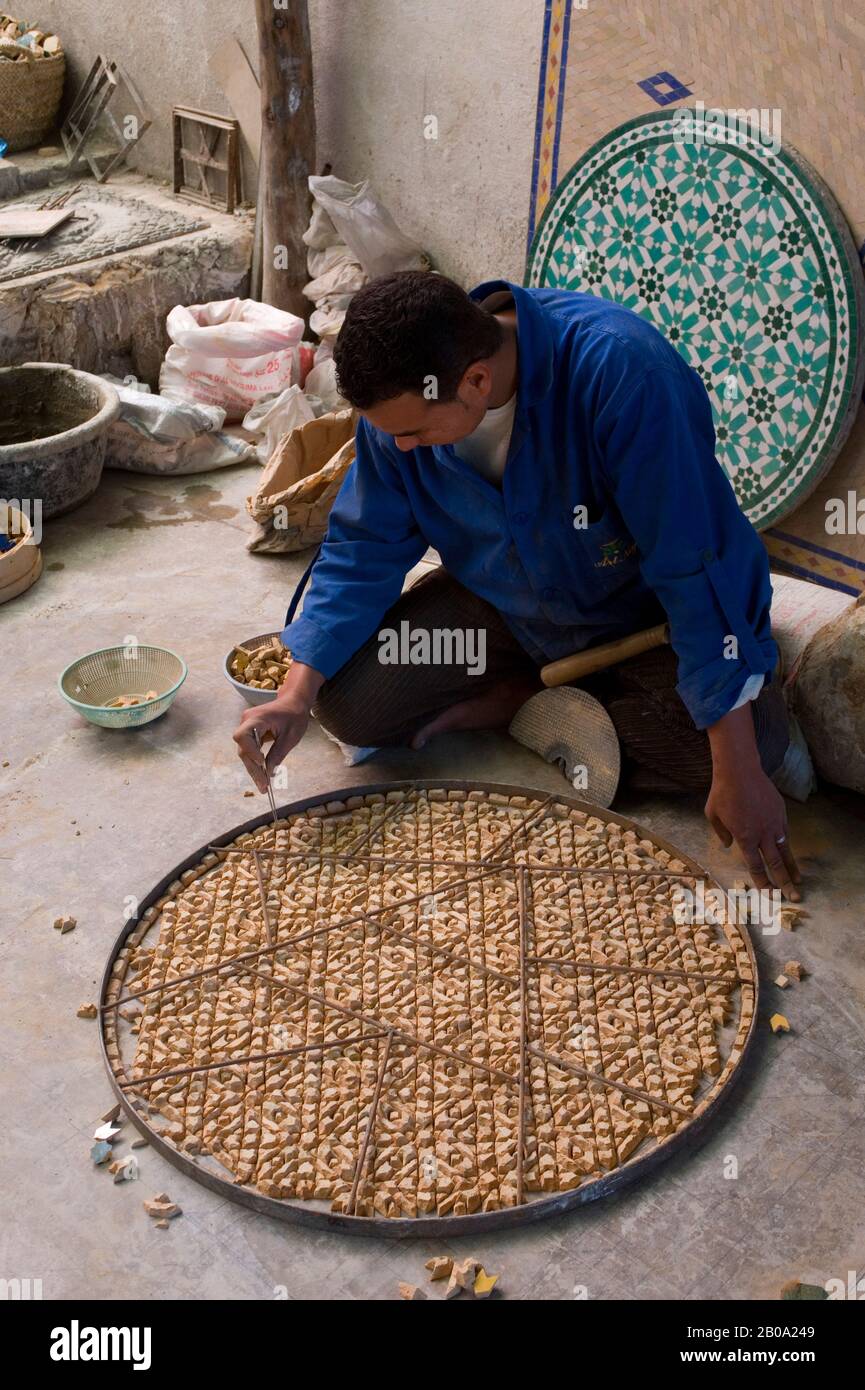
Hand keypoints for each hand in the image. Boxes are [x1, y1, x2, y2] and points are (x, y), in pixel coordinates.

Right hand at [233, 694, 309, 791]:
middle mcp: (247, 721)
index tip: (262, 762)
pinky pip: (250, 750)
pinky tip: (263, 777)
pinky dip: (256, 763)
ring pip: (245, 753)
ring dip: (254, 769)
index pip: (243, 736)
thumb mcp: (291, 737)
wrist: (293, 702)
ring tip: (264, 786)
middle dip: (254, 769)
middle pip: (244, 749)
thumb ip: (278, 754)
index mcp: (257, 717)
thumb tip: (269, 772)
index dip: (250, 750)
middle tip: (264, 786)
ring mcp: (247, 727)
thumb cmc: (294, 715)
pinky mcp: (250, 733)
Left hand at [705, 767, 801, 900]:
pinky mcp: (781, 813)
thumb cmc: (722, 793)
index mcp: (745, 838)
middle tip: (793, 897)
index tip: (769, 894)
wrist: (740, 770)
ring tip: (799, 882)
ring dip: (792, 868)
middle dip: (785, 883)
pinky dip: (788, 845)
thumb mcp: (712, 815)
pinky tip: (790, 854)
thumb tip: (729, 846)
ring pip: (786, 851)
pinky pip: (785, 833)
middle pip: (776, 864)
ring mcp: (774, 823)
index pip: (756, 865)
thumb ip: (721, 833)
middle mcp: (762, 834)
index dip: (763, 881)